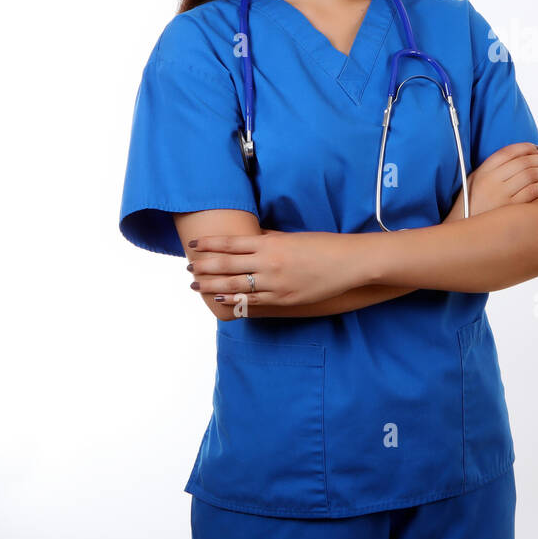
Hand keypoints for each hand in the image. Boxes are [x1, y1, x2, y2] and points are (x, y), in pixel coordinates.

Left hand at [186, 228, 370, 311]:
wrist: (349, 263)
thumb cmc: (324, 245)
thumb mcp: (293, 237)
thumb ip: (269, 239)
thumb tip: (247, 238)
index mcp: (271, 243)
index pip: (231, 243)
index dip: (210, 245)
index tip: (194, 246)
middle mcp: (269, 263)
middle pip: (227, 265)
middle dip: (204, 267)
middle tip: (189, 268)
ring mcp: (275, 283)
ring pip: (235, 285)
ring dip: (212, 285)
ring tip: (196, 284)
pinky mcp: (284, 299)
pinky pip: (252, 301)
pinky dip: (234, 300)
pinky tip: (221, 298)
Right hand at [445, 142, 537, 221]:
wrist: (463, 236)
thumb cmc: (471, 208)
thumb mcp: (473, 183)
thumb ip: (490, 169)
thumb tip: (518, 158)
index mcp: (482, 171)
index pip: (508, 152)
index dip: (527, 147)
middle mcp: (490, 181)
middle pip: (523, 162)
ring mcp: (500, 195)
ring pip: (530, 174)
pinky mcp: (509, 209)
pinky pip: (532, 191)